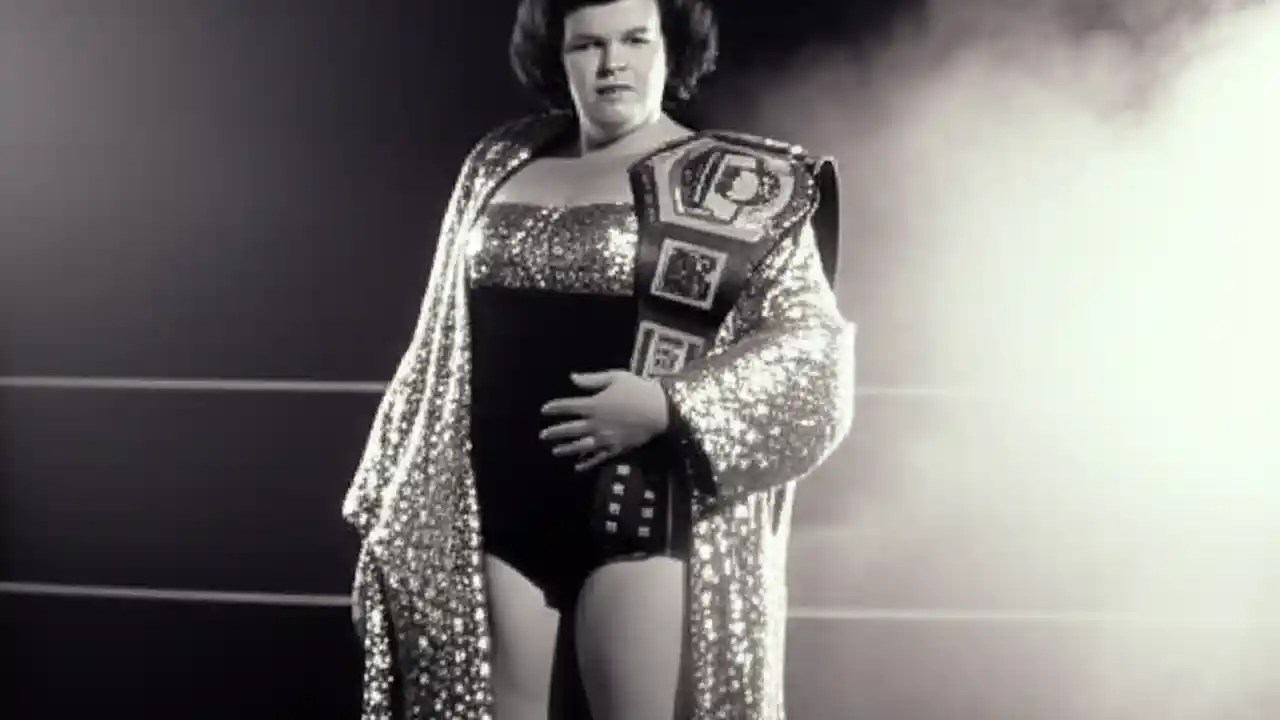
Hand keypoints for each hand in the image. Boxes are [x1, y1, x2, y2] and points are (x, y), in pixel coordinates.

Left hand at [540, 370, 670, 472]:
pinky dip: (587, 463)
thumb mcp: (616, 377)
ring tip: (555, 450)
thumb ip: (592, 380)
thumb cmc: (638, 389)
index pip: (568, 406)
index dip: (554, 408)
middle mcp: (596, 423)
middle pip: (570, 429)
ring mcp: (605, 438)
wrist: (659, 409)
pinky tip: (578, 467)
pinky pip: (598, 457)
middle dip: (554, 432)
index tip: (544, 410)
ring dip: (566, 448)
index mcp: (594, 405)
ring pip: (580, 445)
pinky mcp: (615, 448)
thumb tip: (572, 378)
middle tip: (543, 435)